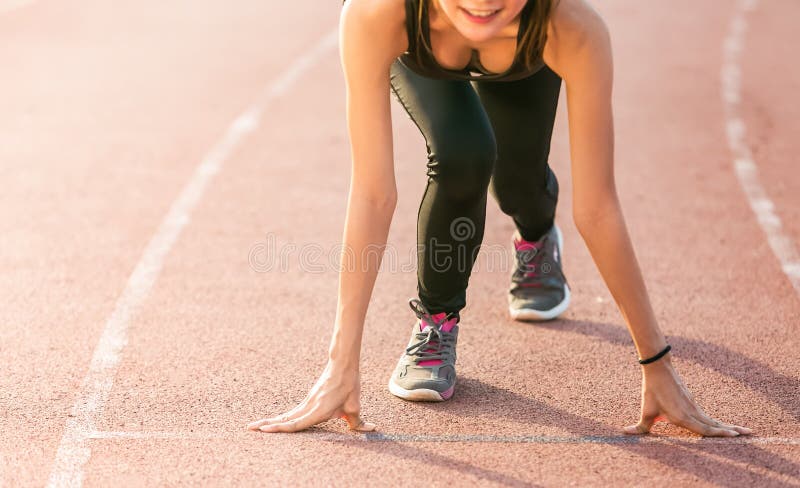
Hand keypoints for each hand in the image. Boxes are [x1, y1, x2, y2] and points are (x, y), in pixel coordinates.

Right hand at [247, 362, 376, 432]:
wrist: (343, 364)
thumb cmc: (348, 384)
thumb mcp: (355, 405)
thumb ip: (358, 421)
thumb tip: (369, 428)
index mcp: (318, 410)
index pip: (296, 423)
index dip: (280, 428)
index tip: (265, 429)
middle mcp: (309, 407)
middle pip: (285, 418)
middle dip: (267, 424)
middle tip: (249, 428)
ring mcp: (307, 403)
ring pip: (286, 415)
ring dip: (270, 420)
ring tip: (254, 426)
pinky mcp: (308, 400)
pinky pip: (292, 412)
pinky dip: (281, 418)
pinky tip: (274, 421)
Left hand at [623, 356, 751, 436]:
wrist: (659, 368)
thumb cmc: (652, 390)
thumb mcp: (646, 410)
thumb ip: (640, 426)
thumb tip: (625, 433)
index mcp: (683, 417)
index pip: (704, 429)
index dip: (719, 434)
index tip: (735, 436)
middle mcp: (692, 412)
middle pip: (715, 425)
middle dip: (732, 431)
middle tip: (751, 434)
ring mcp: (694, 406)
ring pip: (713, 420)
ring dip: (728, 426)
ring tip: (744, 431)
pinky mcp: (693, 402)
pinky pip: (708, 415)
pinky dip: (718, 422)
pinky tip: (724, 426)